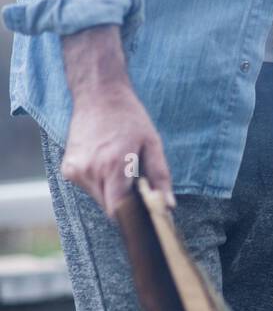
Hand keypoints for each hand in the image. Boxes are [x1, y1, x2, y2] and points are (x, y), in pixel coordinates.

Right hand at [60, 26, 174, 216]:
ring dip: (111, 190)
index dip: (133, 215)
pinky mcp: (68, 169)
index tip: (143, 209)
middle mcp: (91, 171)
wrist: (98, 95)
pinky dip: (99, 182)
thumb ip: (160, 176)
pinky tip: (104, 161)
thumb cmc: (129, 117)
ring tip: (118, 164)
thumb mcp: (152, 143)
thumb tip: (167, 205)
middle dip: (124, 200)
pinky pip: (88, 187)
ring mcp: (76, 170)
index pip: (119, 211)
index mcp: (113, 166)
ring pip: (98, 198)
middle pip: (109, 207)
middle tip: (135, 179)